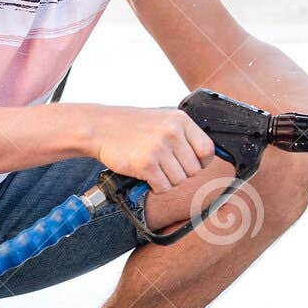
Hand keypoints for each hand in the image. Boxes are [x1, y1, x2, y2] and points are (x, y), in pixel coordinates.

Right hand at [90, 106, 215, 192]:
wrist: (100, 127)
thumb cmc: (132, 126)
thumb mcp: (163, 120)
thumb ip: (184, 135)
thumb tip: (207, 157)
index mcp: (181, 120)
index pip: (207, 150)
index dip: (201, 162)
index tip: (189, 163)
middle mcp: (172, 132)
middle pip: (194, 170)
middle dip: (180, 173)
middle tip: (164, 167)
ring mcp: (159, 148)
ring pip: (179, 181)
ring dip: (167, 181)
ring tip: (153, 168)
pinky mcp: (146, 164)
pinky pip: (163, 187)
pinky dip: (155, 187)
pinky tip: (146, 175)